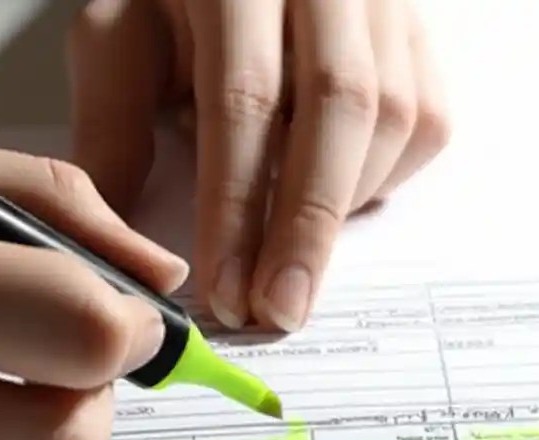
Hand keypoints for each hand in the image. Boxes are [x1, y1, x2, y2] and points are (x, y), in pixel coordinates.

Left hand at [68, 0, 450, 330]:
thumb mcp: (120, 37)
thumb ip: (113, 129)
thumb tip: (115, 249)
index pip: (244, 97)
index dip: (237, 205)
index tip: (226, 289)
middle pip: (340, 107)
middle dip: (307, 227)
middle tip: (279, 309)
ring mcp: (383, 3)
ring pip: (392, 116)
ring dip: (342, 207)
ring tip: (292, 256)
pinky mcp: (417, 33)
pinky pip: (425, 120)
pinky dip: (382, 178)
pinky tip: (334, 195)